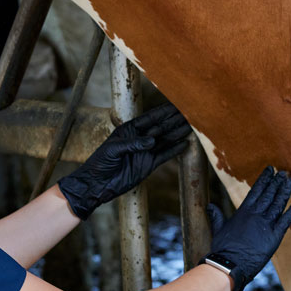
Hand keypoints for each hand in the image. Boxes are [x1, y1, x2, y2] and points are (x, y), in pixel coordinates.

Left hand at [57, 103, 190, 219]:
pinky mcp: (148, 165)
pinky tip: (185, 144)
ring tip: (192, 126)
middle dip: (174, 120)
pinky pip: (164, 155)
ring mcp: (145, 152)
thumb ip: (132, 144)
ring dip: (177, 133)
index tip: (177, 105)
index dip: (164, 111)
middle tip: (190, 113)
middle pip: (161, 127)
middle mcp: (140, 139)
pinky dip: (175, 150)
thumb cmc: (100, 163)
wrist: (97, 185)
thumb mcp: (114, 149)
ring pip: (165, 140)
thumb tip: (152, 141)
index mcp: (130, 130)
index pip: (150, 118)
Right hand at [202, 167, 290, 290]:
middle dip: (277, 182)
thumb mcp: (218, 228)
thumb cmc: (223, 248)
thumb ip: (217, 215)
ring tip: (289, 181)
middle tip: (284, 173)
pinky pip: (286, 220)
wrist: (230, 263)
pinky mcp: (274, 236)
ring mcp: (266, 224)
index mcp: (243, 211)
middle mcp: (256, 214)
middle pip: (269, 194)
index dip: (264, 179)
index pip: (256, 190)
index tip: (270, 170)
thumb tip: (210, 205)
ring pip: (278, 204)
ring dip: (285, 191)